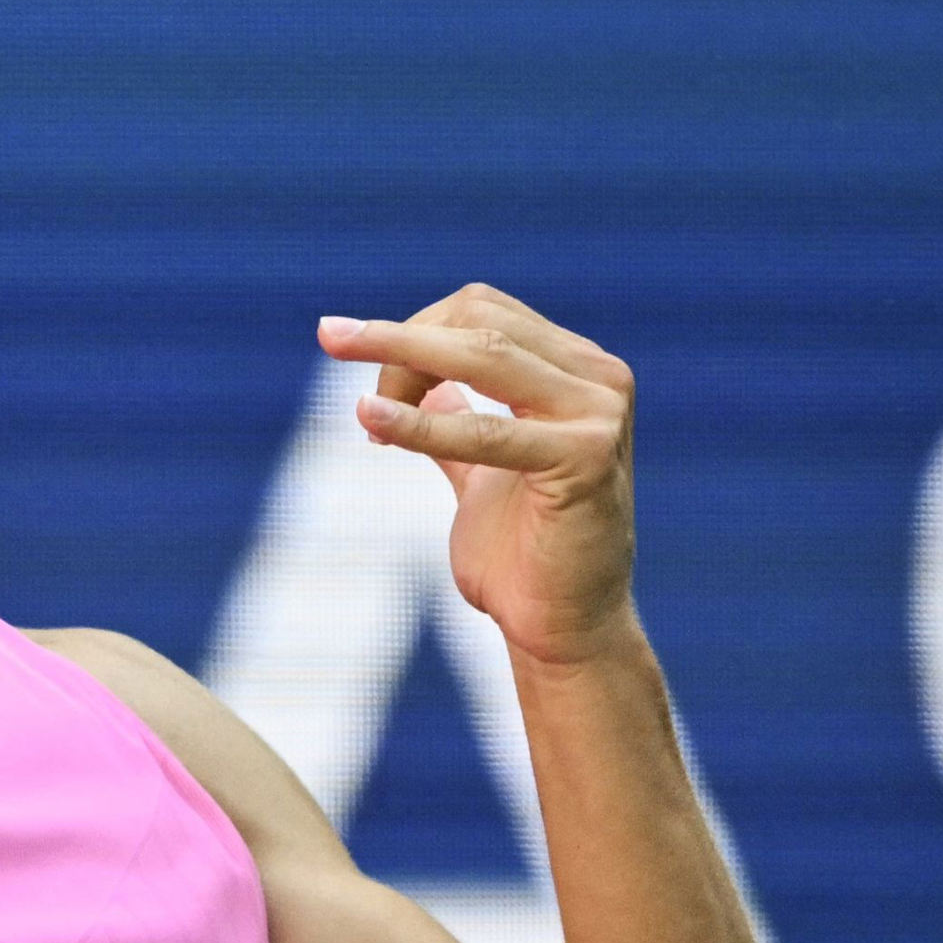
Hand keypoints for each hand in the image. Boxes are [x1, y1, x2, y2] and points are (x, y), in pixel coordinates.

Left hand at [318, 286, 642, 668]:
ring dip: (399, 356)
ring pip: (482, 352)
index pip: (481, 313)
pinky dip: (419, 423)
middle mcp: (598, 378)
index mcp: (575, 371)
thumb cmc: (523, 557)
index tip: (372, 396)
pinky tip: (369, 420)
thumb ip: (463, 421)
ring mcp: (599, 413)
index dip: (414, 335)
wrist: (561, 629)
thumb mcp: (482, 473)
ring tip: (345, 374)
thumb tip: (429, 384)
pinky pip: (485, 431)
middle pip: (478, 319)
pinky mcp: (585, 458)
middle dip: (400, 342)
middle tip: (343, 368)